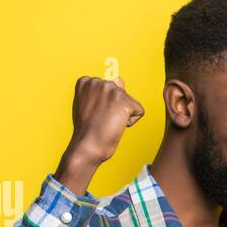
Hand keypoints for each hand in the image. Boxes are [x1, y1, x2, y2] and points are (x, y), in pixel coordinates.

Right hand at [54, 76, 144, 193]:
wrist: (87, 146)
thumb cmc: (88, 130)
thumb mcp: (90, 105)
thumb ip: (103, 92)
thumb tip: (120, 79)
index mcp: (87, 81)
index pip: (110, 89)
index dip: (106, 105)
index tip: (95, 114)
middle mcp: (99, 82)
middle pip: (121, 94)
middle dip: (116, 109)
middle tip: (102, 120)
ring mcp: (111, 90)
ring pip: (130, 103)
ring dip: (123, 115)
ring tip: (108, 123)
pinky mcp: (123, 101)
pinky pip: (139, 111)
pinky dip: (131, 122)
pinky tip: (116, 126)